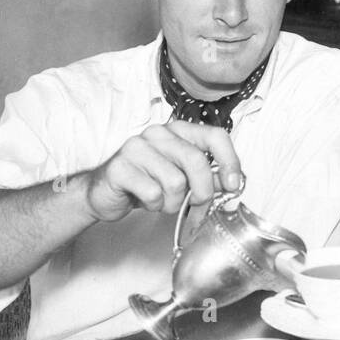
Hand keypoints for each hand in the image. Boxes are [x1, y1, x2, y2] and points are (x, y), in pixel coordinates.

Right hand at [83, 120, 241, 221]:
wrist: (105, 193)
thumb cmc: (147, 184)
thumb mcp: (183, 179)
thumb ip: (207, 177)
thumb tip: (232, 183)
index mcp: (177, 131)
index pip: (215, 136)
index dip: (230, 161)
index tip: (233, 185)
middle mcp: (158, 133)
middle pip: (196, 161)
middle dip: (203, 193)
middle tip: (198, 208)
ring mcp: (136, 147)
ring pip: (175, 182)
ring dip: (173, 203)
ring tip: (162, 201)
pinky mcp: (120, 167)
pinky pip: (153, 193)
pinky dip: (154, 205)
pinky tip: (145, 200)